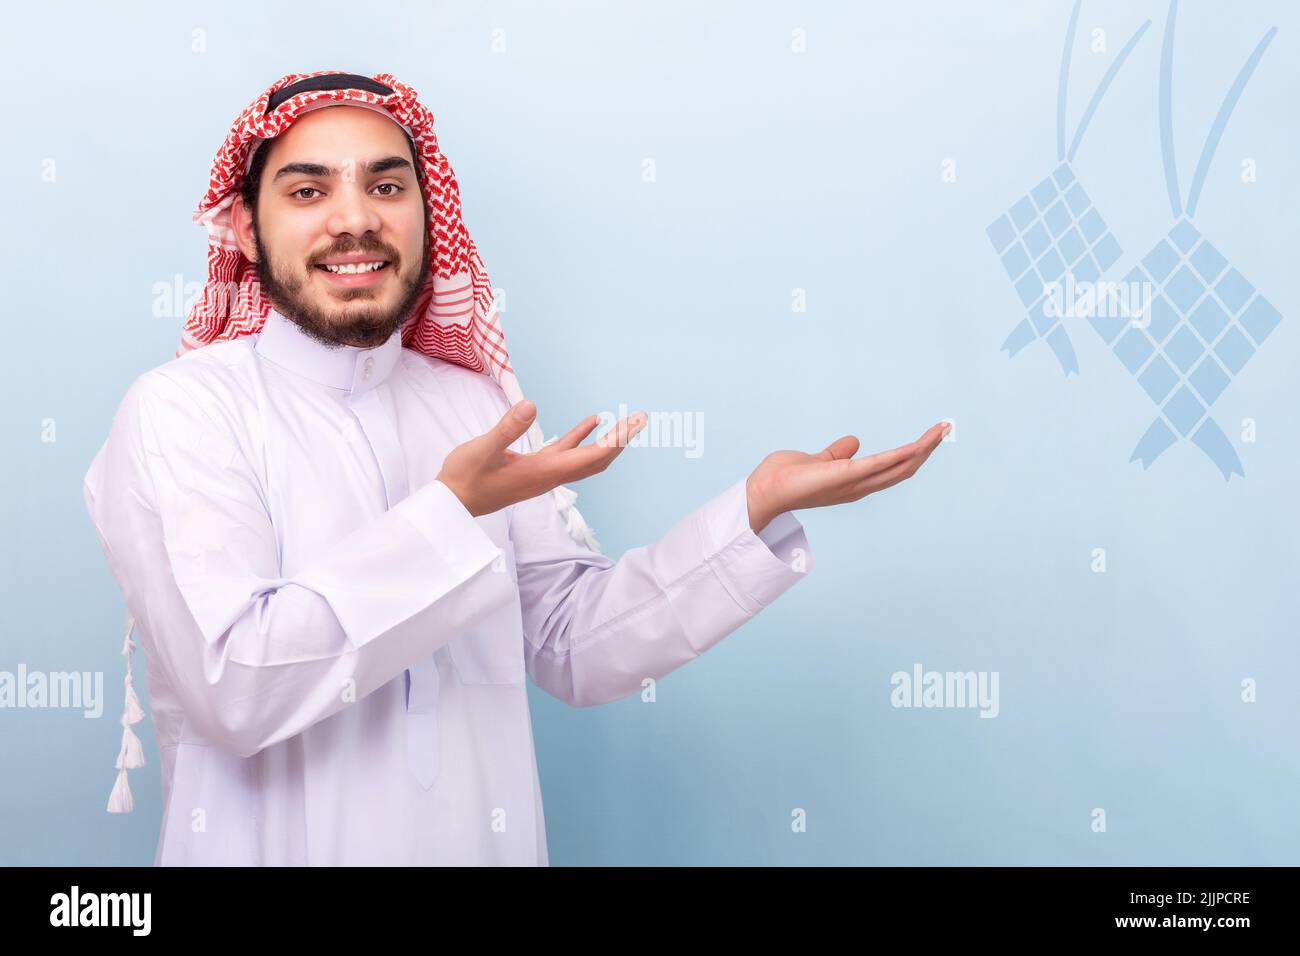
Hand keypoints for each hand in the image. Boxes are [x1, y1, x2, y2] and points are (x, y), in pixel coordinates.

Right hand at [436, 400, 646, 516]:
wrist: (453, 502)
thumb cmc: (465, 478)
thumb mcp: (482, 450)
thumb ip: (506, 429)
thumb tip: (531, 406)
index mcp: (544, 472)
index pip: (591, 456)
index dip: (616, 440)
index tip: (635, 423)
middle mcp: (551, 475)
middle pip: (597, 459)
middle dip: (621, 440)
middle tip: (641, 418)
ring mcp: (545, 473)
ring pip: (586, 458)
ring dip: (607, 440)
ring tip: (627, 421)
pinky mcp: (535, 469)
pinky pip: (567, 453)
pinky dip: (582, 437)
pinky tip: (592, 421)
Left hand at [745, 421, 949, 532]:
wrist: (765, 489)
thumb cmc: (786, 477)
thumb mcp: (818, 460)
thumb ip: (837, 453)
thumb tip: (854, 441)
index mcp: (855, 483)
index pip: (892, 469)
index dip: (913, 455)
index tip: (929, 437)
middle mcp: (860, 487)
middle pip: (903, 469)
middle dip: (926, 450)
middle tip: (945, 430)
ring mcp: (854, 483)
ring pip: (898, 467)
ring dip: (922, 449)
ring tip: (941, 430)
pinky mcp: (846, 476)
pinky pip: (881, 464)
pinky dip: (901, 454)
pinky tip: (917, 444)